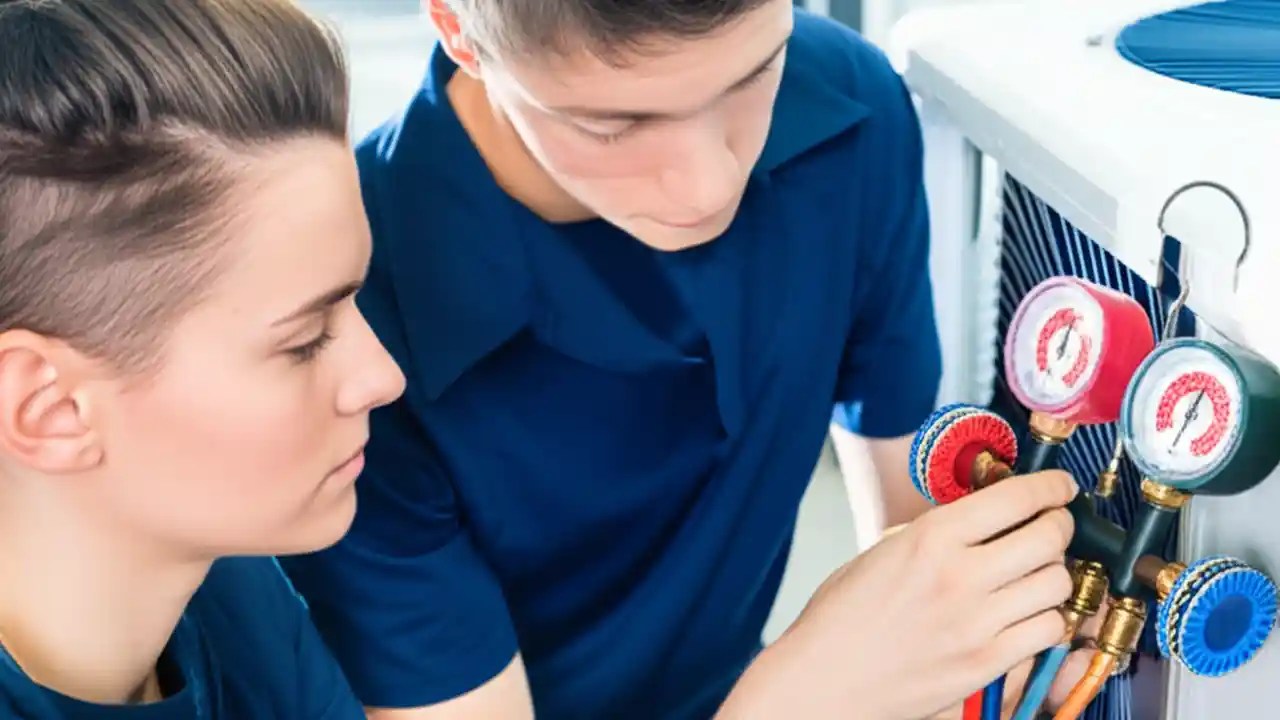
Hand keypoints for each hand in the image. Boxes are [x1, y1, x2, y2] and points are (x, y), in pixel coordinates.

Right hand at [751, 470, 1077, 719]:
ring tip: (1039, 575)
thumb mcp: (881, 552)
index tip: (1059, 488)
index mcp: (930, 538)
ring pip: (1056, 584)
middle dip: (1059, 527)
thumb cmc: (840, 618)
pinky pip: (1047, 631)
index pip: (1016, 498)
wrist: (824, 680)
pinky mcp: (985, 664)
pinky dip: (1048, 620)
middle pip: (1048, 537)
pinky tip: (1031, 615)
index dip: (1050, 487)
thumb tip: (978, 520)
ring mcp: (976, 623)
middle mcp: (959, 576)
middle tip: (1054, 527)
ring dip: (1055, 575)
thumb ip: (931, 534)